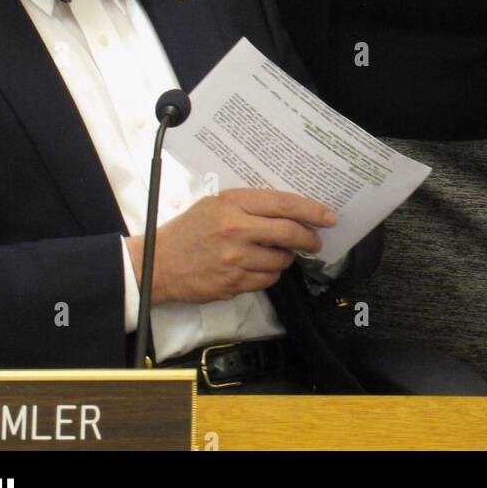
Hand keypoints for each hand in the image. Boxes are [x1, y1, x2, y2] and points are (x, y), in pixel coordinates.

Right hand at [128, 188, 336, 305]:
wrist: (158, 263)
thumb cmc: (189, 230)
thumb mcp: (215, 204)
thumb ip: (250, 205)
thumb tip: (289, 211)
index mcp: (233, 204)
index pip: (284, 204)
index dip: (312, 210)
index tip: (329, 216)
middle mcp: (236, 229)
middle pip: (289, 233)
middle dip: (309, 238)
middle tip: (315, 241)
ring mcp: (235, 259)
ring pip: (281, 261)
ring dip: (286, 258)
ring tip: (277, 254)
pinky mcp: (233, 283)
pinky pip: (267, 281)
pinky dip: (270, 275)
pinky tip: (260, 268)